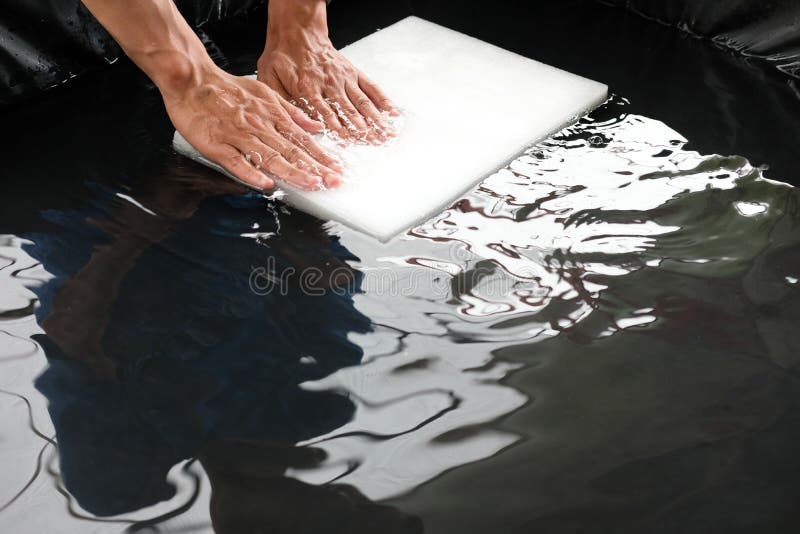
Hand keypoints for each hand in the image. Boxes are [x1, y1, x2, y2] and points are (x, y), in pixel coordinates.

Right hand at [164, 64, 343, 189]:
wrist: (191, 80)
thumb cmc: (227, 89)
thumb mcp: (265, 93)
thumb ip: (291, 112)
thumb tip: (315, 126)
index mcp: (271, 116)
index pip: (301, 140)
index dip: (321, 156)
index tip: (337, 169)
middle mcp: (259, 127)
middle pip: (291, 151)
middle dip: (315, 167)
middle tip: (334, 181)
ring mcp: (238, 136)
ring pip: (269, 157)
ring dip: (292, 172)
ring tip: (311, 183)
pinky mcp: (217, 145)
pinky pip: (236, 161)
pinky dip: (251, 173)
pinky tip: (266, 184)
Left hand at [258, 0, 398, 143]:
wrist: (296, 32)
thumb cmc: (281, 58)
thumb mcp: (270, 78)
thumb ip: (284, 103)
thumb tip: (303, 124)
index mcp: (308, 87)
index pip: (325, 112)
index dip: (338, 127)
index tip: (348, 140)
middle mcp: (329, 83)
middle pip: (349, 110)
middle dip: (363, 128)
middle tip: (375, 143)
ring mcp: (343, 78)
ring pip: (362, 101)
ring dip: (376, 118)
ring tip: (387, 133)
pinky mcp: (352, 73)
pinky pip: (370, 87)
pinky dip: (383, 99)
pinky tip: (392, 111)